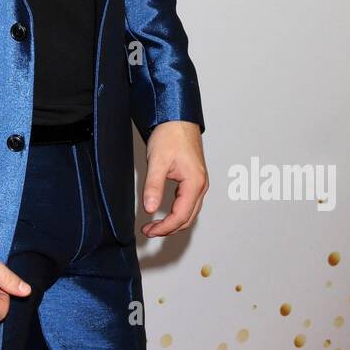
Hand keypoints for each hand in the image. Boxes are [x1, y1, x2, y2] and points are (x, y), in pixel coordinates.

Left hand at [139, 120, 207, 237]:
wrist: (177, 118)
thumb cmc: (171, 135)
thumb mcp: (157, 161)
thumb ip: (153, 186)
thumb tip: (150, 208)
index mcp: (195, 183)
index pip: (181, 216)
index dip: (164, 228)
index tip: (149, 231)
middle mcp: (200, 185)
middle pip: (187, 218)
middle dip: (168, 229)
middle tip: (149, 231)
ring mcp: (199, 183)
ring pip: (189, 212)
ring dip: (173, 222)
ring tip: (154, 225)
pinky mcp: (194, 179)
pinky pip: (189, 203)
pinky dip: (177, 213)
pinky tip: (164, 213)